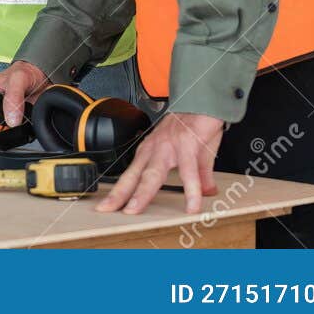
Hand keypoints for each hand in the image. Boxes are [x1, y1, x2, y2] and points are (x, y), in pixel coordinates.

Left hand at [97, 112, 222, 215]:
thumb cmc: (195, 125)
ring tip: (135, 210)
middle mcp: (155, 149)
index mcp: (151, 151)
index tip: (108, 206)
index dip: (119, 192)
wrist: (205, 102)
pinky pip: (189, 173)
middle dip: (119, 194)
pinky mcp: (188, 146)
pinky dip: (191, 192)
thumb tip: (206, 192)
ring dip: (142, 193)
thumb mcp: (193, 153)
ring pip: (152, 174)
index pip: (131, 175)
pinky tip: (192, 206)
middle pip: (134, 176)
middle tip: (107, 210)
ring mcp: (169, 147)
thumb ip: (198, 175)